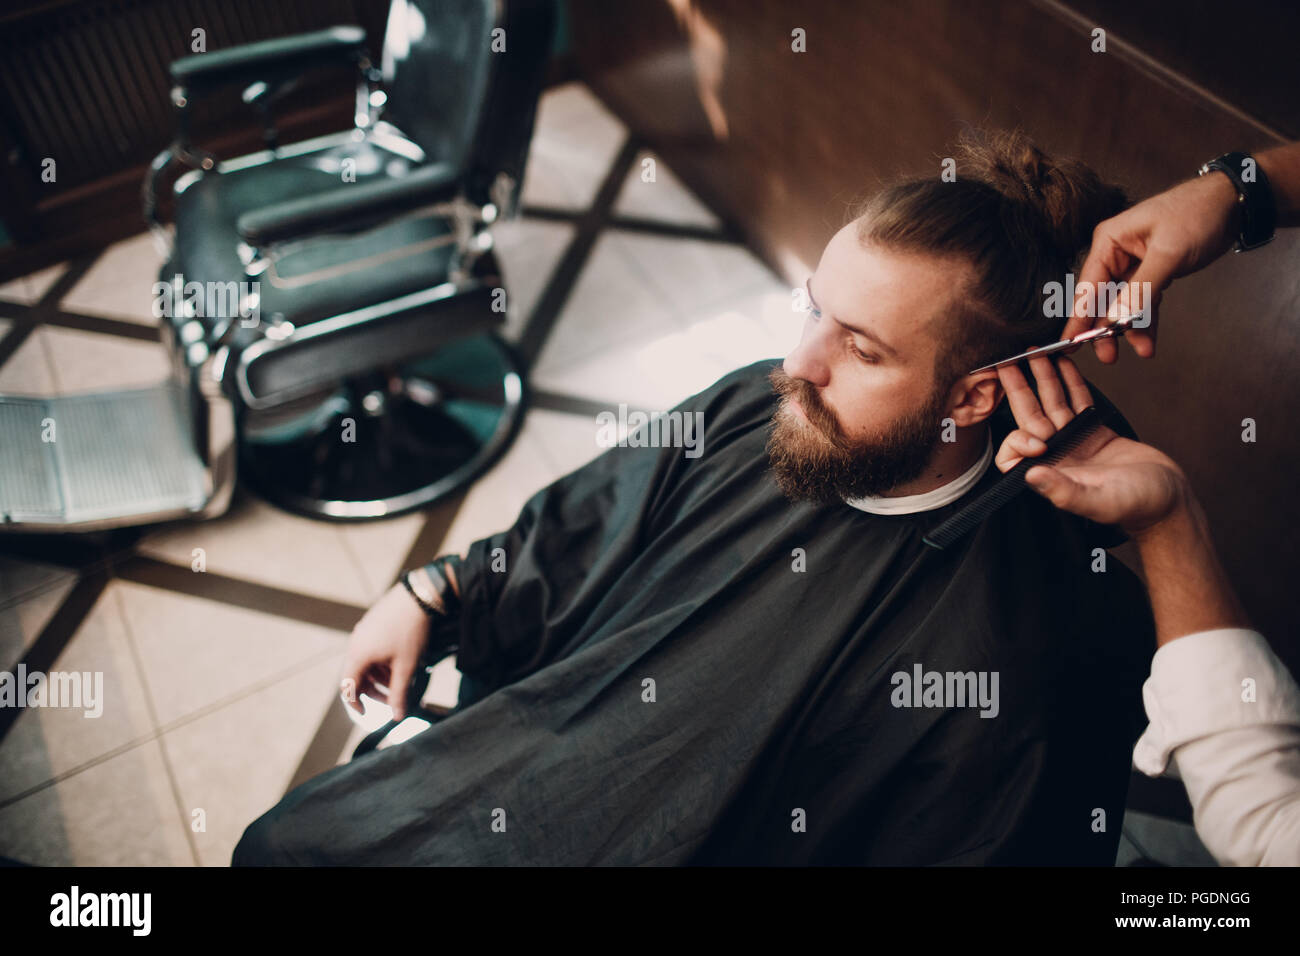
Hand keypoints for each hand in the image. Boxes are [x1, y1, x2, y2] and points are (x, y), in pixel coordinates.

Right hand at [340, 581, 429, 720]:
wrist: (419, 597)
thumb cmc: (411, 632)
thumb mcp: (406, 667)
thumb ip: (399, 694)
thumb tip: (397, 716)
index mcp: (358, 655)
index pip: (347, 686)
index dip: (355, 703)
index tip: (366, 714)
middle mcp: (355, 643)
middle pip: (357, 675)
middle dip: (373, 690)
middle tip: (392, 699)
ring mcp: (363, 631)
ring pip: (366, 661)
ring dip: (379, 675)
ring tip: (399, 680)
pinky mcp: (372, 623)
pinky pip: (371, 648)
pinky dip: (381, 661)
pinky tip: (399, 662)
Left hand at [995, 355, 1188, 536]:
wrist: (1168, 500)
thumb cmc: (1137, 507)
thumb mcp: (1099, 501)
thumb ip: (1064, 491)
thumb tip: (1031, 476)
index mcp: (1050, 474)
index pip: (1014, 456)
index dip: (1017, 443)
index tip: (1038, 442)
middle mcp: (1056, 455)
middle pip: (1028, 418)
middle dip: (1018, 389)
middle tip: (1008, 361)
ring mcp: (1074, 441)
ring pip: (1052, 403)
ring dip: (1043, 378)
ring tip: (1035, 352)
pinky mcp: (1093, 431)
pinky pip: (1076, 400)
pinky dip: (1070, 382)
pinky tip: (1063, 363)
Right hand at [1063, 172, 1239, 361]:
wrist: (1233, 202)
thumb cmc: (1197, 214)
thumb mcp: (1168, 253)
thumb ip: (1140, 289)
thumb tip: (1115, 319)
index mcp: (1109, 242)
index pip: (1088, 286)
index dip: (1079, 318)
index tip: (1069, 345)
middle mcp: (1115, 254)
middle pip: (1102, 299)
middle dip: (1106, 328)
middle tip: (1108, 356)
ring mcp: (1133, 265)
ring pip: (1124, 305)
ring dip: (1131, 329)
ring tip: (1142, 350)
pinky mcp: (1152, 273)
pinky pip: (1143, 303)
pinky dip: (1147, 321)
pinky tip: (1149, 340)